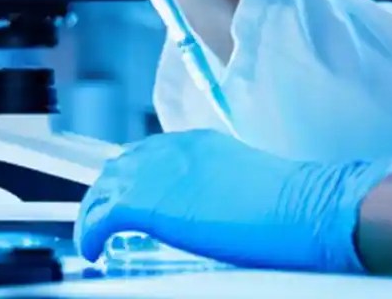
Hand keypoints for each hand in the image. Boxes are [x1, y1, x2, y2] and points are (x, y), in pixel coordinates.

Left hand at [75, 130, 391, 270]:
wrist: (299, 207)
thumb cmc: (289, 203)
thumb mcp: (246, 183)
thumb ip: (218, 187)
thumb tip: (212, 208)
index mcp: (198, 142)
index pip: (149, 152)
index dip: (134, 177)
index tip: (131, 196)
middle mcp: (173, 149)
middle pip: (120, 166)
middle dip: (108, 192)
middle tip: (105, 219)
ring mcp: (157, 172)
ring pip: (103, 188)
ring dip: (96, 212)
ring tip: (97, 238)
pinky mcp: (146, 201)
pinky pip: (100, 217)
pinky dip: (91, 233)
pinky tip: (95, 250)